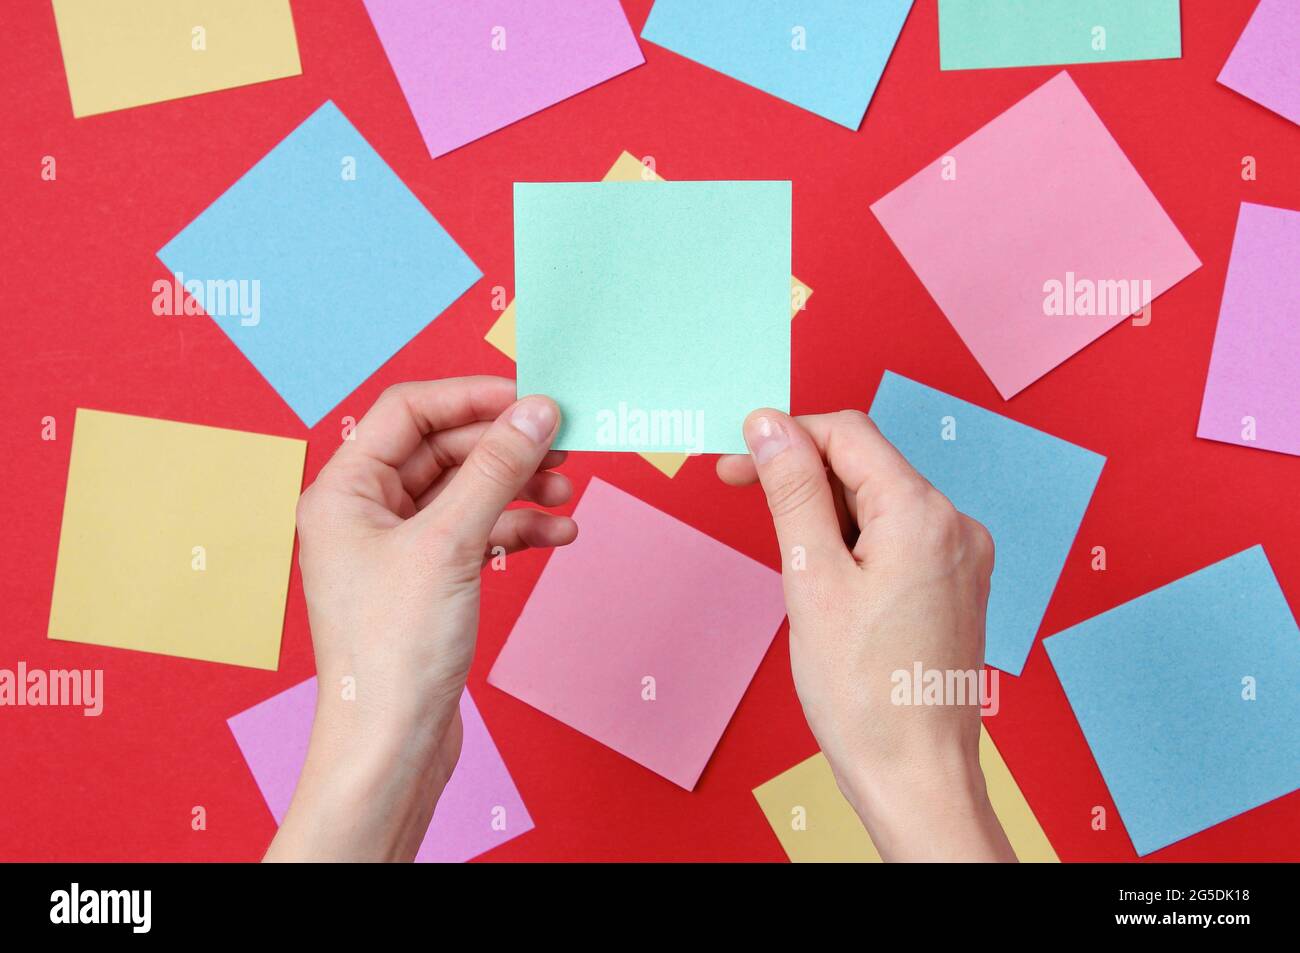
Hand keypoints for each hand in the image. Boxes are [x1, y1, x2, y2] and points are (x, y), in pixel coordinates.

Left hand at [265, 377, 574, 861]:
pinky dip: (518, 529)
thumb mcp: (450, 544)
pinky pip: (477, 533)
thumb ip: (495, 470)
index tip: (531, 400)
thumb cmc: (394, 653)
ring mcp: (396, 549)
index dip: (472, 397)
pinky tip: (559, 533)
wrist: (392, 747)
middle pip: (444, 449)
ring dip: (519, 488)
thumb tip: (536, 411)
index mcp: (343, 491)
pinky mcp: (427, 582)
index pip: (408, 411)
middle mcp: (364, 513)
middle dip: (505, 448)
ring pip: (467, 492)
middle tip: (562, 447)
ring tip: (568, 493)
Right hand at [719, 409, 1013, 861]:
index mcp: (923, 514)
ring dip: (826, 511)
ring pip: (880, 501)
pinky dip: (855, 541)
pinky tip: (828, 581)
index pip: (847, 433)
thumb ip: (791, 492)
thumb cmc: (864, 696)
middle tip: (742, 497)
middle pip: (866, 464)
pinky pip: (898, 537)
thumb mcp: (811, 580)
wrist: (916, 777)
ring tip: (794, 566)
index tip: (736, 460)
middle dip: (801, 474)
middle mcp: (955, 525)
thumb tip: (769, 425)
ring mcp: (962, 557)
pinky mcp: (956, 585)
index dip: (785, 436)